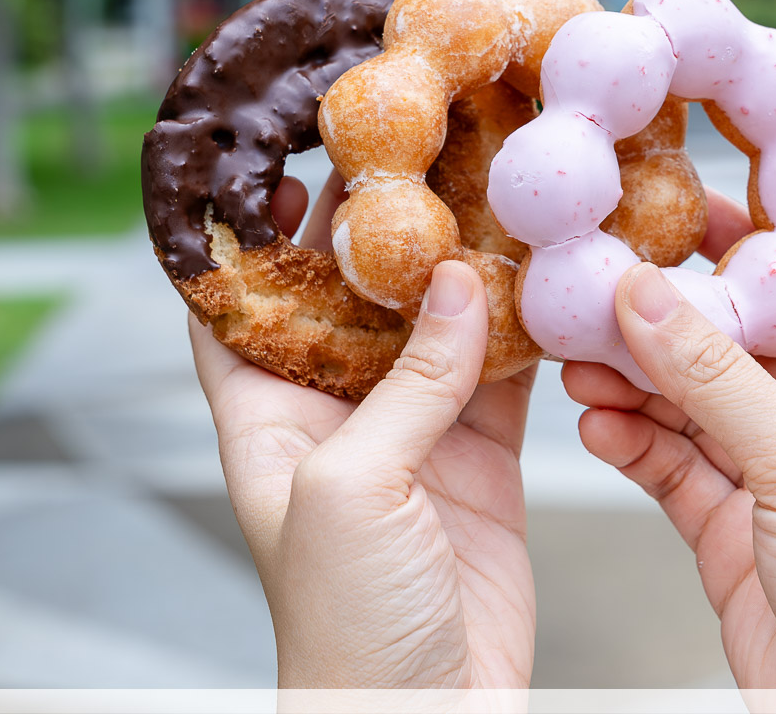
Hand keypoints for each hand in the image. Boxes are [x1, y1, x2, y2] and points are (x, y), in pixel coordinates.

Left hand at [191, 172, 537, 687]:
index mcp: (267, 418)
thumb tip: (457, 286)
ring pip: (432, 328)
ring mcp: (411, 435)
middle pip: (346, 299)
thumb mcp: (351, 487)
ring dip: (457, 270)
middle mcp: (335, 416)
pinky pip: (500, 376)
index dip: (243, 234)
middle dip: (374, 231)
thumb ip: (406, 383)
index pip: (232, 306)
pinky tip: (543, 279)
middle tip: (412, 152)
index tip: (276, 157)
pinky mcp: (479, 460)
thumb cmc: (346, 623)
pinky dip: (521, 329)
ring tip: (486, 191)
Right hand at [563, 188, 775, 688]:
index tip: (679, 211)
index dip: (746, 254)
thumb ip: (719, 381)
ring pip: (697, 412)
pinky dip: (634, 447)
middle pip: (740, 353)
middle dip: (670, 327)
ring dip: (639, 387)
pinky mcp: (736, 539)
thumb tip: (648, 294)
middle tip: (599, 293)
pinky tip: (597, 424)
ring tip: (580, 362)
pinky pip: (675, 472)